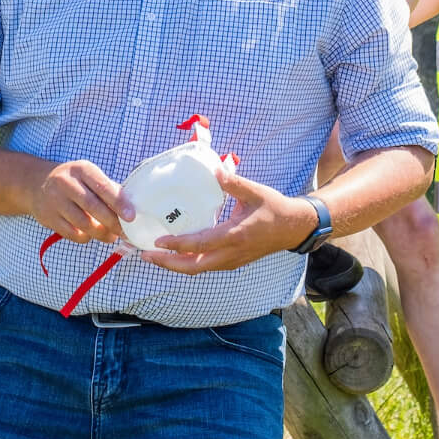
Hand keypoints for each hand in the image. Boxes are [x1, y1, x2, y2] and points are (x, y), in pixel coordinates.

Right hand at [34, 160, 128, 244]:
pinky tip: (92, 235)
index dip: (118, 203)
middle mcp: (66, 182)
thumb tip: (132, 209)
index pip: (102, 187)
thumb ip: (108, 189)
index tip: (131, 217)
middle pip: (93, 207)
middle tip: (125, 233)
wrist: (38, 184)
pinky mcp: (48, 217)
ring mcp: (54, 200)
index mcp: (82, 169)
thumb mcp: (89, 176)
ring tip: (111, 236)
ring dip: (101, 234)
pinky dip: (86, 237)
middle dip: (112, 223)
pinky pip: (72, 234)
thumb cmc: (74, 181)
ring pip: (83, 224)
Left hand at [137, 165, 314, 275]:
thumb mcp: (256, 192)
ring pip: (198, 269)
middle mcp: (231, 253)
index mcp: (235, 235)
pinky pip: (205, 266)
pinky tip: (176, 254)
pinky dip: (188, 263)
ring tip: (155, 256)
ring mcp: (231, 261)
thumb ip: (234, 183)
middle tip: (145, 255)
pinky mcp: (232, 262)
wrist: (293, 228)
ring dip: (175, 265)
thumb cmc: (274, 209)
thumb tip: (215, 170)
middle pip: (193, 266)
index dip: (177, 245)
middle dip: (167, 263)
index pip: (200, 244)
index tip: (157, 240)